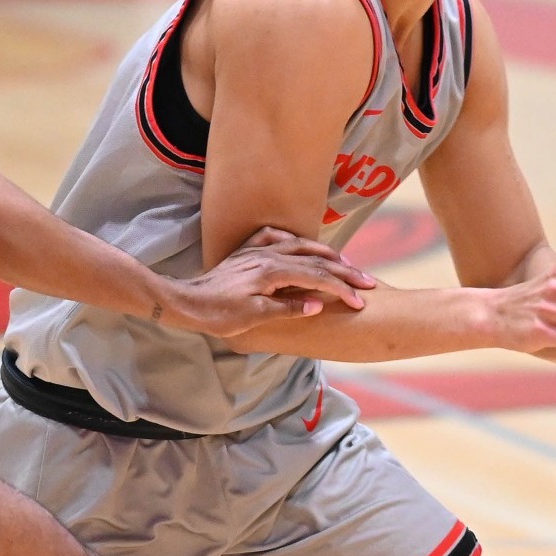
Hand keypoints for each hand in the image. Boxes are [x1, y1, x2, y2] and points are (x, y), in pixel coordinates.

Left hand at [160, 228, 375, 337]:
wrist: (188, 302)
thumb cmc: (219, 314)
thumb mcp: (255, 317)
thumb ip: (288, 308)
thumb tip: (318, 303)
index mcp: (272, 272)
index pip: (317, 276)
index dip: (342, 288)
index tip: (360, 301)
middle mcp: (268, 255)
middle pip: (315, 259)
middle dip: (344, 270)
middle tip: (367, 281)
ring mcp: (258, 250)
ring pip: (301, 244)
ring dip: (326, 254)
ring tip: (346, 262)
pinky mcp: (248, 252)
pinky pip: (278, 238)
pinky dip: (296, 240)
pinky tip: (302, 244)